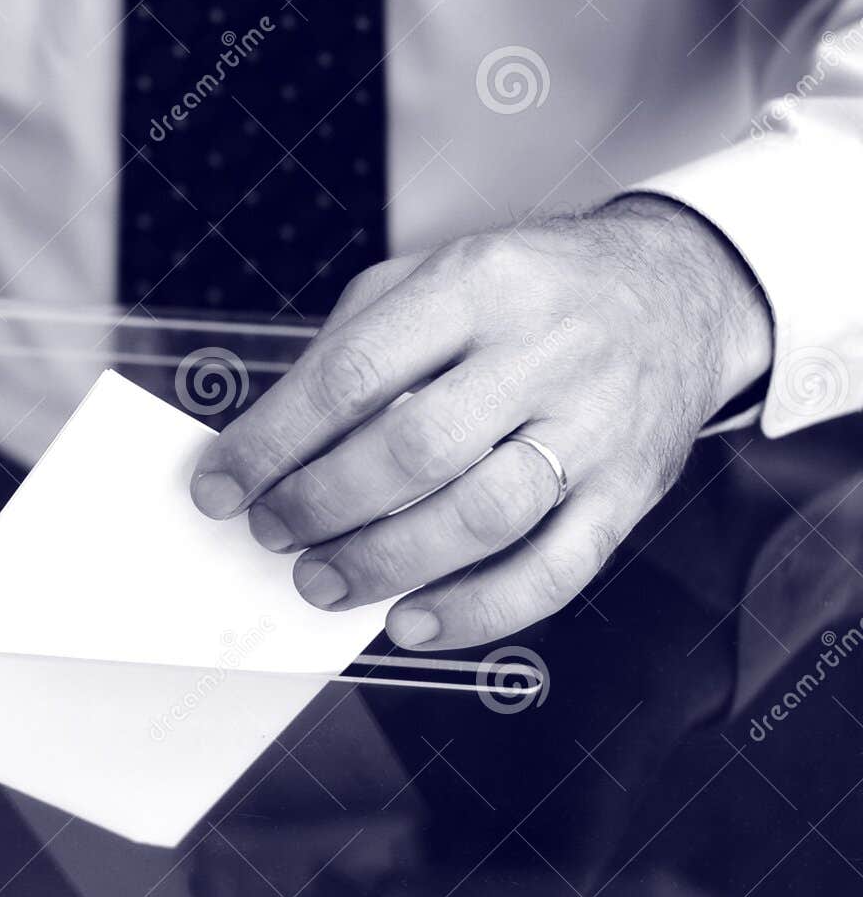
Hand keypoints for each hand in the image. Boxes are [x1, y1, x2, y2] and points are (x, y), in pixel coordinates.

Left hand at [190, 196, 771, 649]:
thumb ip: (352, 345)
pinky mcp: (631, 493)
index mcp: (476, 284)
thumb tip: (266, 440)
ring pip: (480, 517)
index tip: (220, 485)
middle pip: (413, 450)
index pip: (353, 374)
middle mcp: (542, 352)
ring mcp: (594, 427)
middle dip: (321, 506)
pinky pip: (552, 572)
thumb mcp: (434, 274)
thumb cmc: (528, 291)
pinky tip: (410, 622)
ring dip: (382, 565)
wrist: (677, 292)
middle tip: (274, 532)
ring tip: (322, 581)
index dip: (272, 442)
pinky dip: (474, 612)